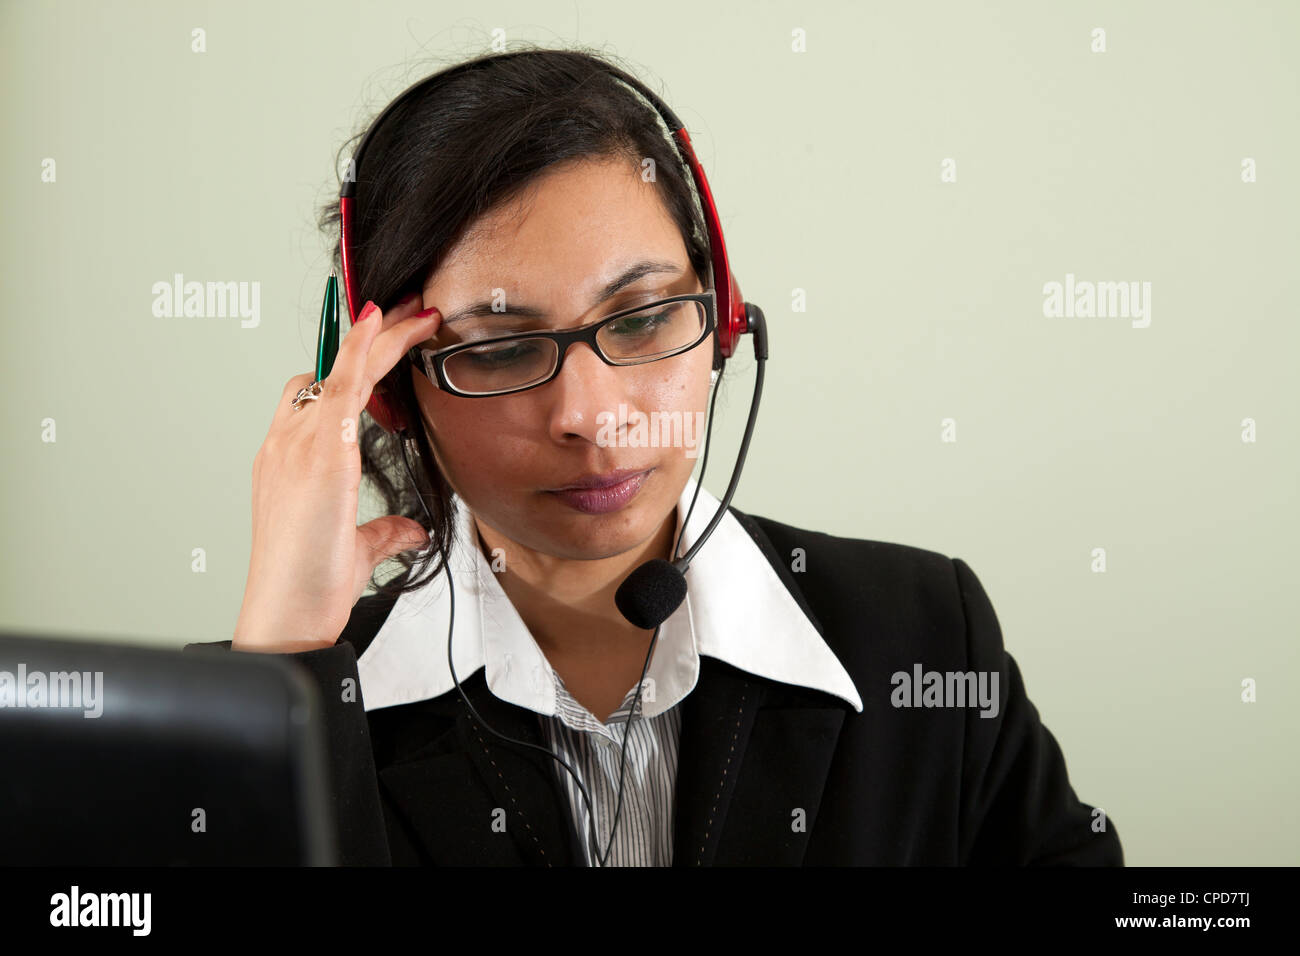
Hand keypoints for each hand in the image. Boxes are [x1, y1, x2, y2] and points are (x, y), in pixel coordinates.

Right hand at [232, 295, 441, 652]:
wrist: (288, 610)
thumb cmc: (308, 584)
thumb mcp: (357, 548)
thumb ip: (385, 531)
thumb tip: (410, 530)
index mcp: (288, 461)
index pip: (316, 395)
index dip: (349, 364)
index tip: (380, 342)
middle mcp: (286, 443)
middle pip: (329, 371)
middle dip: (372, 338)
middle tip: (411, 312)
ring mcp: (296, 442)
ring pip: (343, 371)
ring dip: (383, 337)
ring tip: (420, 313)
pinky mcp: (319, 449)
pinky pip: (341, 382)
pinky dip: (361, 347)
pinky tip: (383, 320)